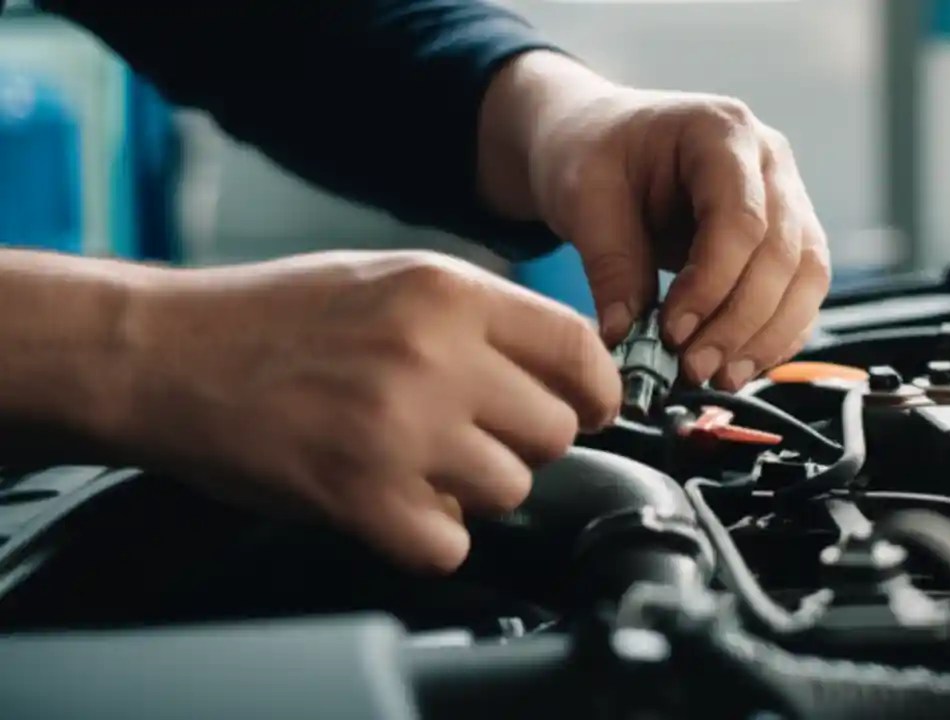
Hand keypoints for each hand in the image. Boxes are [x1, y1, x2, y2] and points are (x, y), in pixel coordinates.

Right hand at [112, 251, 619, 572]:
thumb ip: (483, 316)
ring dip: (474, 488)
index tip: (587, 408)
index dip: (595, 389)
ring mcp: (398, 431)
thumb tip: (568, 363)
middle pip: (554, 431)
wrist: (168, 353)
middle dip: (524, 441)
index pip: (578, 350)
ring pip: (509, 489)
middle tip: (474, 434)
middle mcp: (434, 357)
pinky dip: (429, 535)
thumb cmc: (277, 315)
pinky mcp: (360, 497)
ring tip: (419, 462)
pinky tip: (393, 500)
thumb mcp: (394, 278)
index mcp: (448, 293)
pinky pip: (449, 546)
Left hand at [479, 52, 830, 390]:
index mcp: (723, 132)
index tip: (672, 331)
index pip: (742, 219)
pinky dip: (773, 338)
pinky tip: (735, 367)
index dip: (713, 284)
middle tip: (692, 367)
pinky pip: (799, 297)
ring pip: (806, 280)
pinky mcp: (784, 240)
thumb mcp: (584, 195)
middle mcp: (770, 162)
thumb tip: (626, 336)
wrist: (596, 138)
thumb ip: (610, 263)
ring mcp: (786, 200)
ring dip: (765, 338)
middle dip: (739, 323)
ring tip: (716, 377)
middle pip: (783, 255)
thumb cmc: (591, 150)